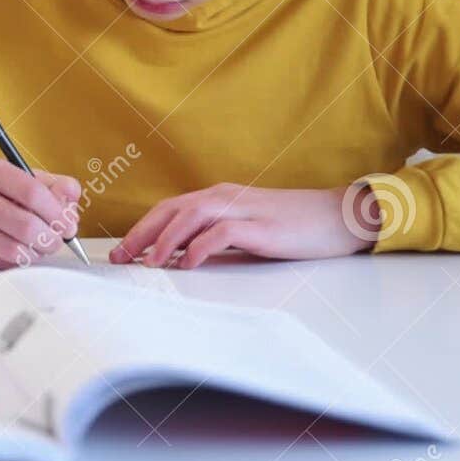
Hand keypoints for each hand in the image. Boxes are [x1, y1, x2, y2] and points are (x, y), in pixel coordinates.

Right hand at [0, 158, 81, 269]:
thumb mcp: (15, 178)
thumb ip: (50, 185)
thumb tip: (72, 196)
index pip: (32, 192)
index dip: (57, 212)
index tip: (68, 224)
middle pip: (26, 225)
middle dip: (51, 238)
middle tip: (57, 241)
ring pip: (15, 249)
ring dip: (37, 252)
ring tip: (39, 246)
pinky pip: (2, 262)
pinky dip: (19, 260)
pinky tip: (18, 250)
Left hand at [110, 183, 377, 268]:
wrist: (339, 216)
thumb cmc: (293, 226)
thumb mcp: (246, 229)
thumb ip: (216, 237)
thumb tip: (182, 257)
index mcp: (219, 197)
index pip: (170, 209)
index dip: (142, 229)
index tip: (122, 251)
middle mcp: (225, 197)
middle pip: (172, 209)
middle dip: (141, 233)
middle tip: (120, 258)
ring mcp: (243, 209)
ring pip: (190, 216)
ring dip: (164, 239)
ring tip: (148, 262)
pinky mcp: (261, 226)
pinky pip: (222, 232)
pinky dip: (200, 246)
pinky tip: (188, 262)